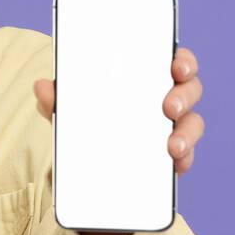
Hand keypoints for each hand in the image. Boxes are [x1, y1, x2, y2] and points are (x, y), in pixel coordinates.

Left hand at [33, 46, 205, 234]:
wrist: (87, 174)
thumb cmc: (88, 127)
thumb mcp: (70, 113)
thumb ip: (57, 101)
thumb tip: (41, 86)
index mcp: (146, 80)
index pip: (173, 61)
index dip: (182, 59)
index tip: (177, 65)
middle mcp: (165, 101)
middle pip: (190, 89)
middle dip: (184, 95)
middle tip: (169, 107)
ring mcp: (172, 130)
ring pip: (193, 124)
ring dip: (186, 133)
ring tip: (171, 146)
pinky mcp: (171, 160)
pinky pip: (186, 158)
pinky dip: (183, 160)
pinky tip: (174, 164)